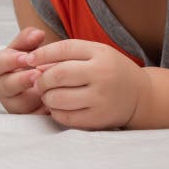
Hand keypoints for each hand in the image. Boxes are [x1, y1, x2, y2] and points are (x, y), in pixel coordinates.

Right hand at [0, 27, 50, 114]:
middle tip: (36, 74)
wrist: (38, 81)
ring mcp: (14, 103)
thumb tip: (38, 33)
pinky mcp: (27, 117)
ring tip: (46, 89)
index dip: (11, 60)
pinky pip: (33, 117)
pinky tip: (54, 103)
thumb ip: (29, 38)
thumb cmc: (29, 62)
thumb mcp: (26, 48)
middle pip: (6, 85)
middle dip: (21, 80)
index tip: (26, 57)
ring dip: (32, 97)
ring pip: (18, 104)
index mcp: (1, 67)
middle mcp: (4, 86)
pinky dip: (43, 111)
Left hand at [26, 39, 150, 129]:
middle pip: (58, 75)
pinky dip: (55, 112)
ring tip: (47, 94)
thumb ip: (67, 54)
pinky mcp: (98, 119)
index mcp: (100, 54)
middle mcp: (102, 75)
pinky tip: (57, 106)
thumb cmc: (110, 69)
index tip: (29, 59)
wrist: (139, 95)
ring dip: (46, 97)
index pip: (64, 49)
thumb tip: (35, 63)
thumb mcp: (95, 52)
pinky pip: (66, 117)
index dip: (42, 53)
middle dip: (42, 79)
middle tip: (38, 81)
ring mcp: (101, 99)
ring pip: (59, 98)